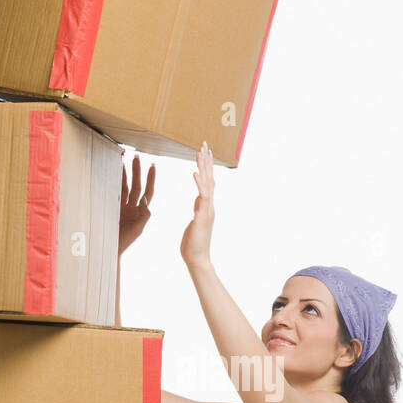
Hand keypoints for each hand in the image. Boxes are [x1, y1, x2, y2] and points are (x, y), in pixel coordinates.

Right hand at [119, 153, 154, 254]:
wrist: (108, 249)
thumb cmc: (124, 242)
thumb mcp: (137, 229)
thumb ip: (143, 215)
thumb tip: (146, 200)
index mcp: (140, 212)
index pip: (148, 192)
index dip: (151, 179)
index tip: (153, 165)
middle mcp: (131, 207)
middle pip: (135, 186)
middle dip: (136, 171)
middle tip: (136, 157)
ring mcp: (120, 207)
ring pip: (123, 187)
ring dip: (124, 174)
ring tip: (122, 160)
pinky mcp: (110, 207)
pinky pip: (112, 191)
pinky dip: (112, 182)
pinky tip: (111, 172)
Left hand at [180, 141, 214, 268]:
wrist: (197, 258)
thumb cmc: (193, 244)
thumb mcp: (194, 222)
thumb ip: (197, 210)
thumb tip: (198, 201)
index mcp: (206, 206)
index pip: (208, 182)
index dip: (206, 167)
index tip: (205, 152)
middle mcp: (209, 205)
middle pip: (209, 178)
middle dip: (207, 161)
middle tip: (205, 144)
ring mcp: (207, 210)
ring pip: (207, 184)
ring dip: (203, 167)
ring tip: (201, 152)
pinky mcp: (203, 216)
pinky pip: (201, 196)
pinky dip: (198, 183)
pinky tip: (194, 172)